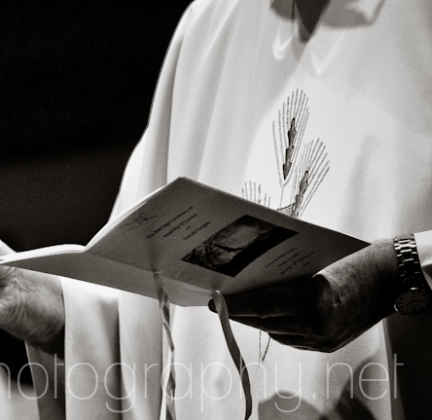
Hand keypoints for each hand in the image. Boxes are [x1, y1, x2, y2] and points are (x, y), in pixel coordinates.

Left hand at [222, 239, 398, 351]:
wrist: (390, 278)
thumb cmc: (352, 259)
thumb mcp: (312, 262)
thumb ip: (280, 275)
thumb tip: (247, 278)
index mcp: (312, 300)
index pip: (261, 305)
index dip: (234, 304)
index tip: (213, 300)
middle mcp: (317, 325)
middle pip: (265, 321)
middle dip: (240, 312)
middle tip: (220, 303)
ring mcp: (324, 339)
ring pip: (276, 333)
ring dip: (257, 321)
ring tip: (239, 308)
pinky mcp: (328, 345)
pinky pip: (292, 339)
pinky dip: (276, 327)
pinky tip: (266, 316)